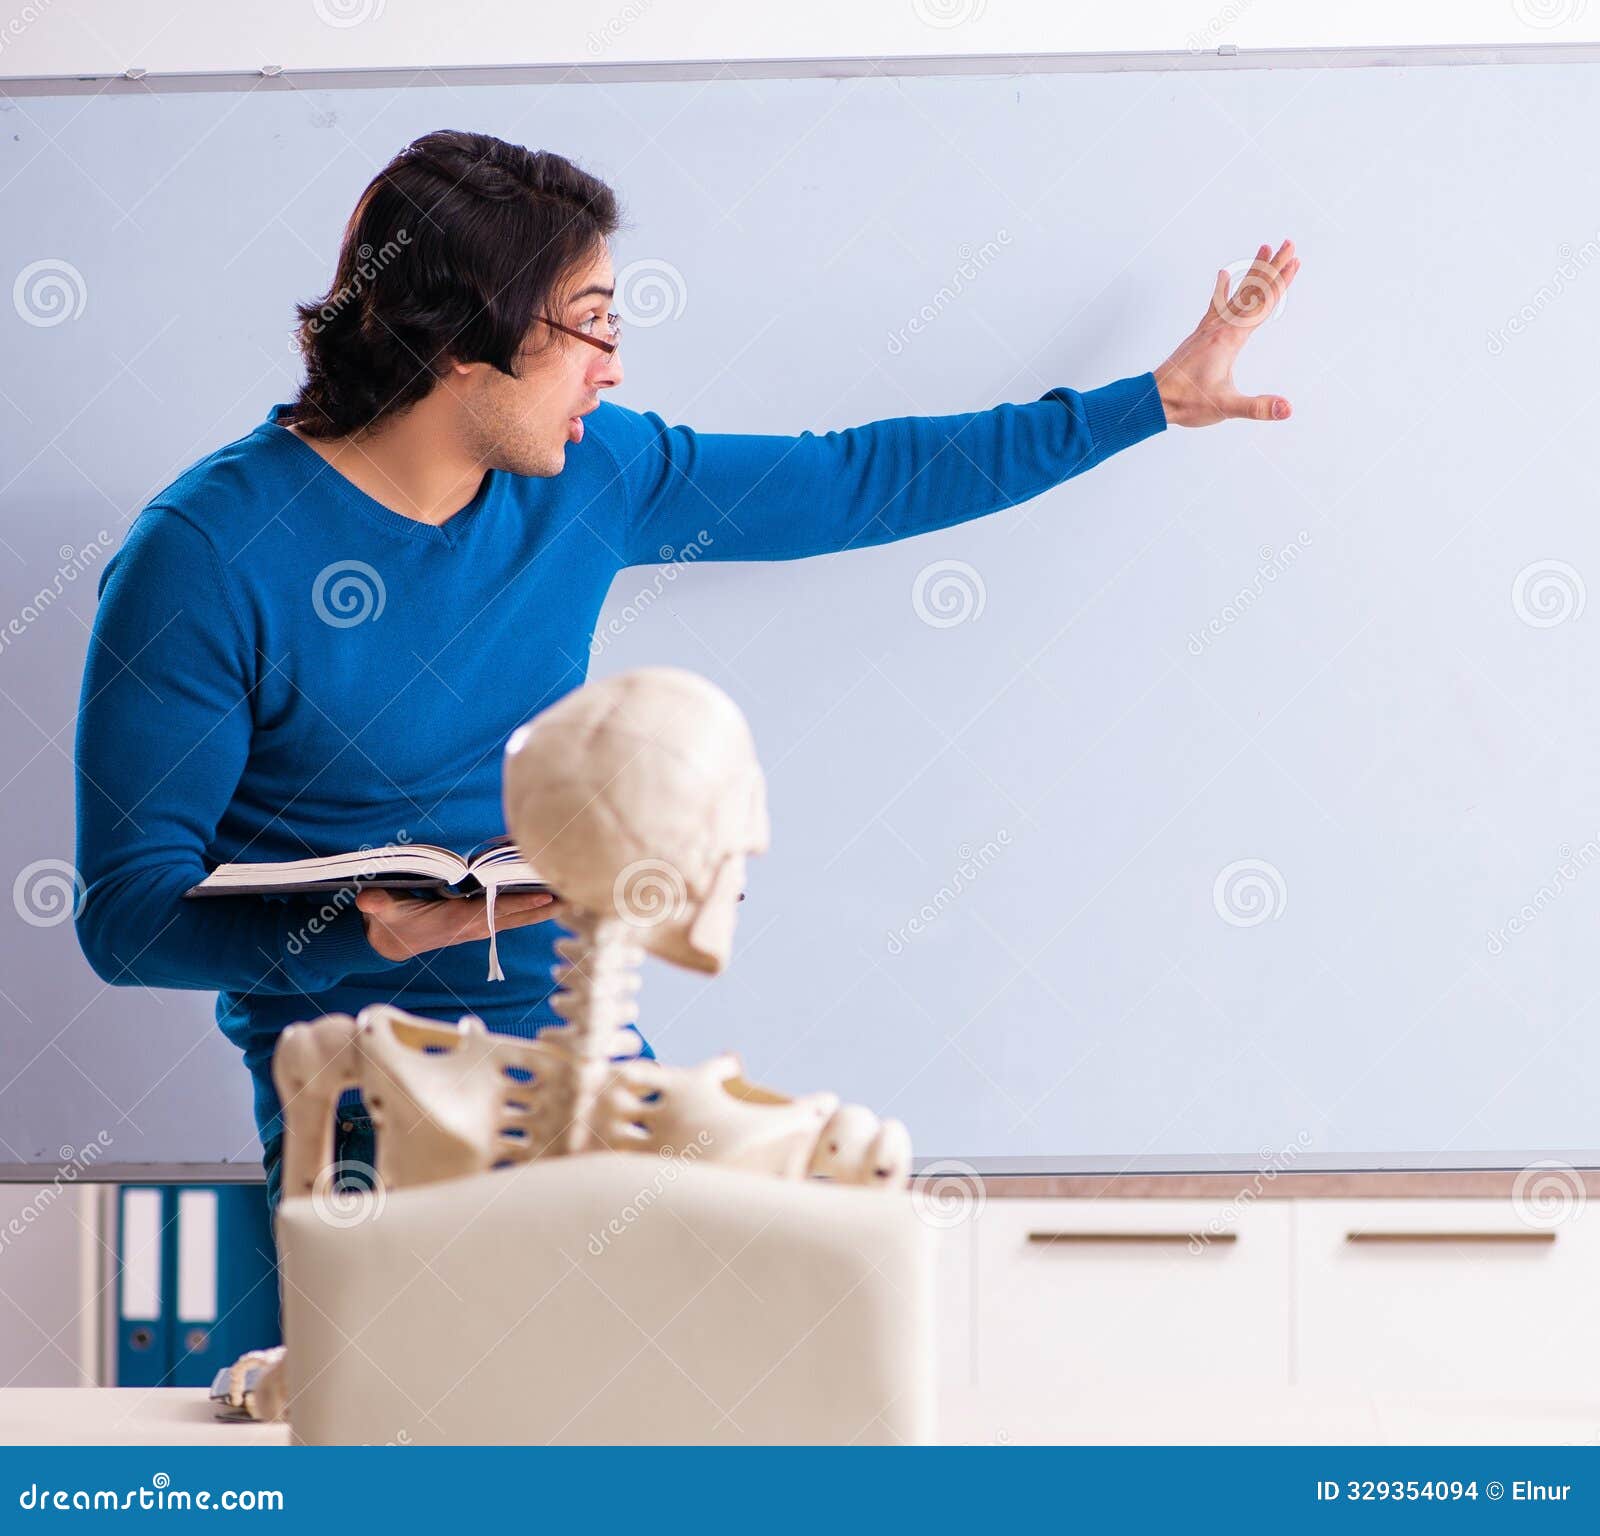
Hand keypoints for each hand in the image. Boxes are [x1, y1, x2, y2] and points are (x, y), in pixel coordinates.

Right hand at [355, 886, 562, 962]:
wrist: (391, 941)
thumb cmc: (389, 921)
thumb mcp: (381, 911)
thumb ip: (378, 904)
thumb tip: (368, 900)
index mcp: (456, 921)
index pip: (493, 911)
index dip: (519, 905)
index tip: (545, 898)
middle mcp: (473, 925)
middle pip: (515, 916)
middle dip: (544, 907)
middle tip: (576, 896)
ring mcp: (478, 924)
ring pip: (518, 916)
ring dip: (544, 908)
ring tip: (574, 897)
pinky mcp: (479, 921)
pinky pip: (511, 913)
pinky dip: (531, 905)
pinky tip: (550, 898)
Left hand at [1153, 240, 1299, 427]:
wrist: (1152, 400)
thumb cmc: (1186, 402)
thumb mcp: (1226, 406)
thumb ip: (1257, 407)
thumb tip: (1287, 409)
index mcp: (1230, 339)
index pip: (1262, 304)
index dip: (1281, 283)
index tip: (1295, 261)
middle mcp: (1220, 327)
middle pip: (1252, 291)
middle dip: (1273, 267)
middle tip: (1288, 243)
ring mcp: (1208, 329)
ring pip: (1236, 294)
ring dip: (1252, 272)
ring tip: (1263, 249)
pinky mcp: (1200, 336)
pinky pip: (1215, 305)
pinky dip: (1222, 289)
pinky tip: (1224, 275)